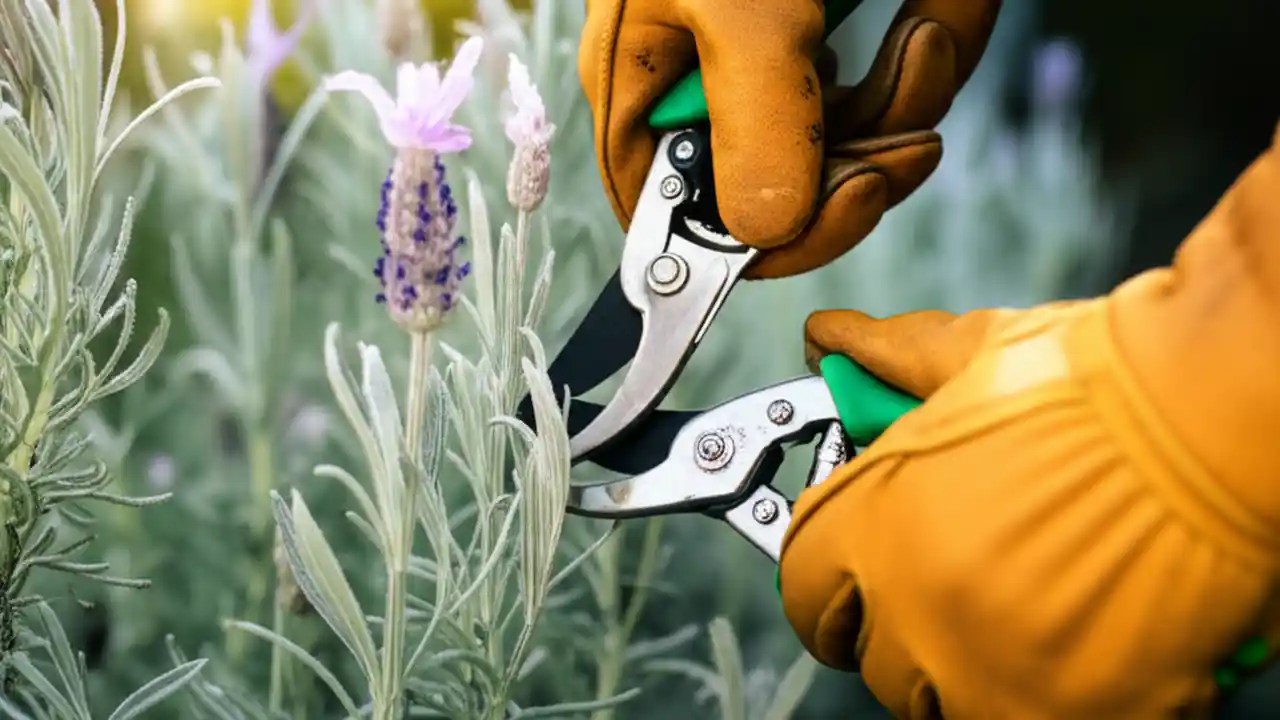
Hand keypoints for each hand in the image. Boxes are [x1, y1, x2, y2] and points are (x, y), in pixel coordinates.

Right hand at [578, 0, 1000, 277]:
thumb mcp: (741, 1)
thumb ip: (752, 121)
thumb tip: (760, 236)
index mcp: (651, 78)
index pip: (670, 208)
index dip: (731, 241)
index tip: (803, 233)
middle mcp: (714, 84)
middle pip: (772, 198)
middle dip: (843, 183)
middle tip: (889, 157)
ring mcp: (790, 64)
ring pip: (848, 154)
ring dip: (902, 112)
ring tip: (922, 40)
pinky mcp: (858, 39)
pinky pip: (899, 93)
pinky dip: (931, 64)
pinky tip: (932, 14)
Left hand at [779, 123, 1279, 716]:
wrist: (1220, 418)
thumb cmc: (1101, 382)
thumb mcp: (974, 357)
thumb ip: (887, 361)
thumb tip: (831, 340)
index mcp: (874, 525)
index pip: (803, 589)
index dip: (828, 584)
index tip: (849, 586)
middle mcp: (919, 611)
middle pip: (875, 656)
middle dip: (906, 624)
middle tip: (961, 587)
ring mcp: (992, 674)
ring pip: (941, 705)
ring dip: (970, 668)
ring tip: (1025, 611)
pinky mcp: (1072, 716)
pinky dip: (1045, 695)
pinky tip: (1077, 641)